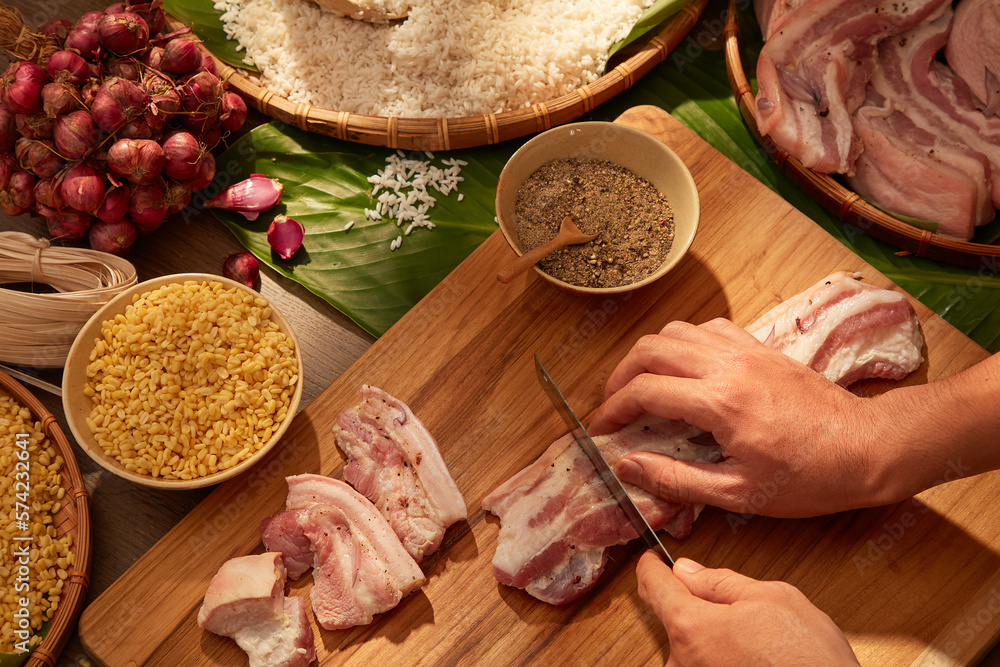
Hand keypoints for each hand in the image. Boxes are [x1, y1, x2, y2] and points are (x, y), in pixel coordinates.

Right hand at [589, 318, 897, 516]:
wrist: (866, 448)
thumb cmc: (808, 478)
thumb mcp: (737, 493)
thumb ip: (675, 478)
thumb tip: (628, 466)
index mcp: (721, 403)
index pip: (645, 390)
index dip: (613, 409)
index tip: (602, 429)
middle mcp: (728, 365)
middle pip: (651, 349)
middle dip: (621, 376)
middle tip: (615, 406)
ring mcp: (745, 350)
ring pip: (675, 331)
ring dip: (649, 356)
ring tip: (643, 386)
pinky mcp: (759, 347)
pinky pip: (706, 329)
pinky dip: (683, 344)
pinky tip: (684, 371)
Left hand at [637, 553, 858, 666]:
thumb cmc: (809, 659)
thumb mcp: (771, 598)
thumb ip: (721, 582)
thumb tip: (687, 571)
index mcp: (690, 627)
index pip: (653, 586)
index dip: (652, 567)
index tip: (653, 559)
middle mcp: (682, 663)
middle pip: (673, 618)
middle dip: (696, 605)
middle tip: (737, 606)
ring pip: (690, 646)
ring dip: (712, 636)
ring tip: (757, 640)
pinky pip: (703, 665)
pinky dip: (721, 656)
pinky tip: (753, 656)